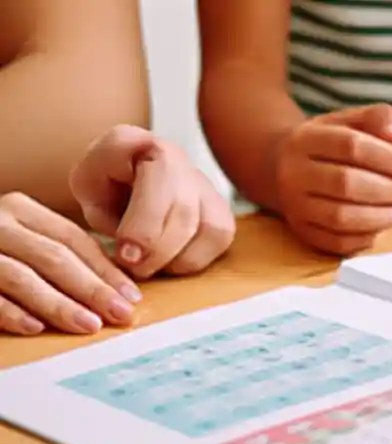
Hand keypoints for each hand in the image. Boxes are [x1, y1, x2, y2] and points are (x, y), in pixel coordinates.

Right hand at [0, 191, 141, 335]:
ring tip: (88, 325)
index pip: (73, 239)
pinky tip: (35, 328)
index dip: (105, 269)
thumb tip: (116, 287)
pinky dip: (10, 312)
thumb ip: (60, 254)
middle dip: (92, 289)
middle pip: (54, 257)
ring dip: (58, 304)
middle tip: (119, 315)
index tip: (131, 297)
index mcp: (21, 210)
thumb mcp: (25, 239)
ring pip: (22, 277)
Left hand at [70, 125, 235, 278]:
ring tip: (152, 266)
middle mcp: (176, 157)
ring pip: (210, 226)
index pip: (154, 177)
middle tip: (135, 267)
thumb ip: (101, 208)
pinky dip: (195, 259)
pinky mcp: (221, 209)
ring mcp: (204, 182)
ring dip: (179, 257)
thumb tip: (132, 249)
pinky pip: (219, 239)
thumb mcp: (85, 188)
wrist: (121, 181)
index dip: (143, 223)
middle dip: (158, 248)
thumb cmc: (103, 185)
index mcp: (135, 144)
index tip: (126, 254)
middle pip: (183, 208)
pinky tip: (170, 260)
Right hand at [272, 103, 391, 254]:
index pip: (351, 146)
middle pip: (346, 183)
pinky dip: (365, 238)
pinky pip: (336, 243)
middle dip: (387, 189)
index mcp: (306, 139)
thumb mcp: (351, 121)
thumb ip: (380, 119)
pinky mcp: (301, 231)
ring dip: (380, 217)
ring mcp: (294, 205)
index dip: (389, 158)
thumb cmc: (330, 144)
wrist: (282, 167)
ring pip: (340, 217)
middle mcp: (293, 172)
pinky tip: (381, 227)